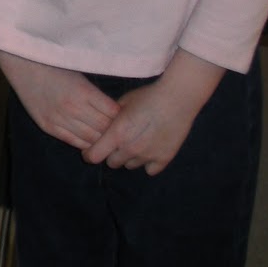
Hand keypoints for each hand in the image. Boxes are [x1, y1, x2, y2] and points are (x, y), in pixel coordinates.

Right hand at [0, 50, 119, 151]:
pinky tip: (91, 140)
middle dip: (115, 130)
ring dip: (101, 139)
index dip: (122, 117)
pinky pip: (74, 142)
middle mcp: (73, 108)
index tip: (127, 116)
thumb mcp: (80, 75)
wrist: (23, 64)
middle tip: (121, 131)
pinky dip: (86, 143)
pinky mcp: (48, 125)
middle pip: (104, 129)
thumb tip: (117, 111)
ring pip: (91, 139)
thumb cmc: (54, 64)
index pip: (113, 114)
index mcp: (84, 92)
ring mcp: (59, 119)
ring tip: (108, 138)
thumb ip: (96, 94)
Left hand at [84, 51, 222, 174]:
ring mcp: (148, 156)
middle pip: (112, 163)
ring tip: (138, 142)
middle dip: (112, 153)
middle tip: (119, 141)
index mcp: (116, 134)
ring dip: (130, 157)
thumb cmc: (147, 96)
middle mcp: (130, 149)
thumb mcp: (123, 102)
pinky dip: (148, 162)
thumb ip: (111, 118)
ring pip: (131, 165)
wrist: (177, 99)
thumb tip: (105, 127)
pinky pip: (150, 170)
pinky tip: (151, 149)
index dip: (90, 154)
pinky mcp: (164, 159)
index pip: (94, 156)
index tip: (92, 150)